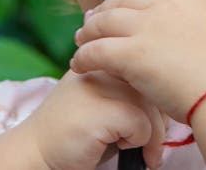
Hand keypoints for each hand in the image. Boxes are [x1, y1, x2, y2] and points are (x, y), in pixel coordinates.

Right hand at [19, 68, 166, 169]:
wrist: (36, 148)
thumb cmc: (76, 127)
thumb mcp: (104, 95)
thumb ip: (131, 85)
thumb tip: (169, 94)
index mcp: (103, 54)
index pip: (149, 64)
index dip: (158, 94)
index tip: (155, 116)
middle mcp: (103, 62)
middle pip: (155, 84)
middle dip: (161, 117)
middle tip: (153, 141)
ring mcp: (102, 83)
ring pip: (153, 105)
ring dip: (154, 134)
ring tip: (144, 150)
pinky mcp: (103, 108)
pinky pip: (142, 125)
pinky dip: (137, 142)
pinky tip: (119, 145)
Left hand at [71, 0, 205, 122]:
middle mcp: (161, 5)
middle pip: (121, 2)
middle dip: (104, 10)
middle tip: (92, 19)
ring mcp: (144, 28)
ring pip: (104, 23)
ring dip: (89, 32)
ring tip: (80, 41)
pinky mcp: (130, 55)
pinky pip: (96, 52)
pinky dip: (84, 57)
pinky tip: (78, 64)